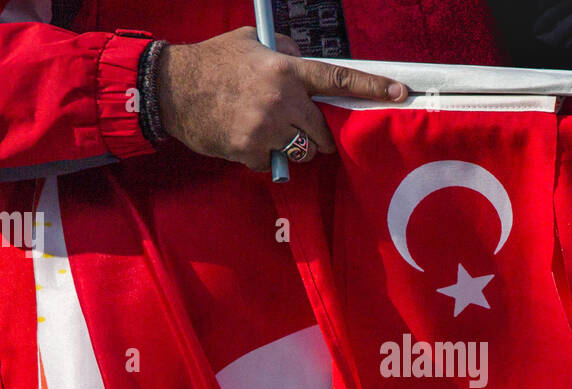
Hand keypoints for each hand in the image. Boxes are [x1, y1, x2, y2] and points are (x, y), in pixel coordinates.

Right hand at [156, 27, 406, 170]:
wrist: (171, 88)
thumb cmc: (212, 63)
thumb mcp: (251, 42)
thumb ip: (285, 52)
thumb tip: (307, 64)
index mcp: (286, 69)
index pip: (338, 79)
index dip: (372, 87)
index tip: (400, 93)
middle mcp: (282, 99)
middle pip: (324, 130)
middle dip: (319, 134)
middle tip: (301, 128)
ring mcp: (267, 128)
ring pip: (303, 151)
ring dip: (294, 147)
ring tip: (269, 132)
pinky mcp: (251, 150)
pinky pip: (274, 163)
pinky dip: (265, 156)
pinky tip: (245, 139)